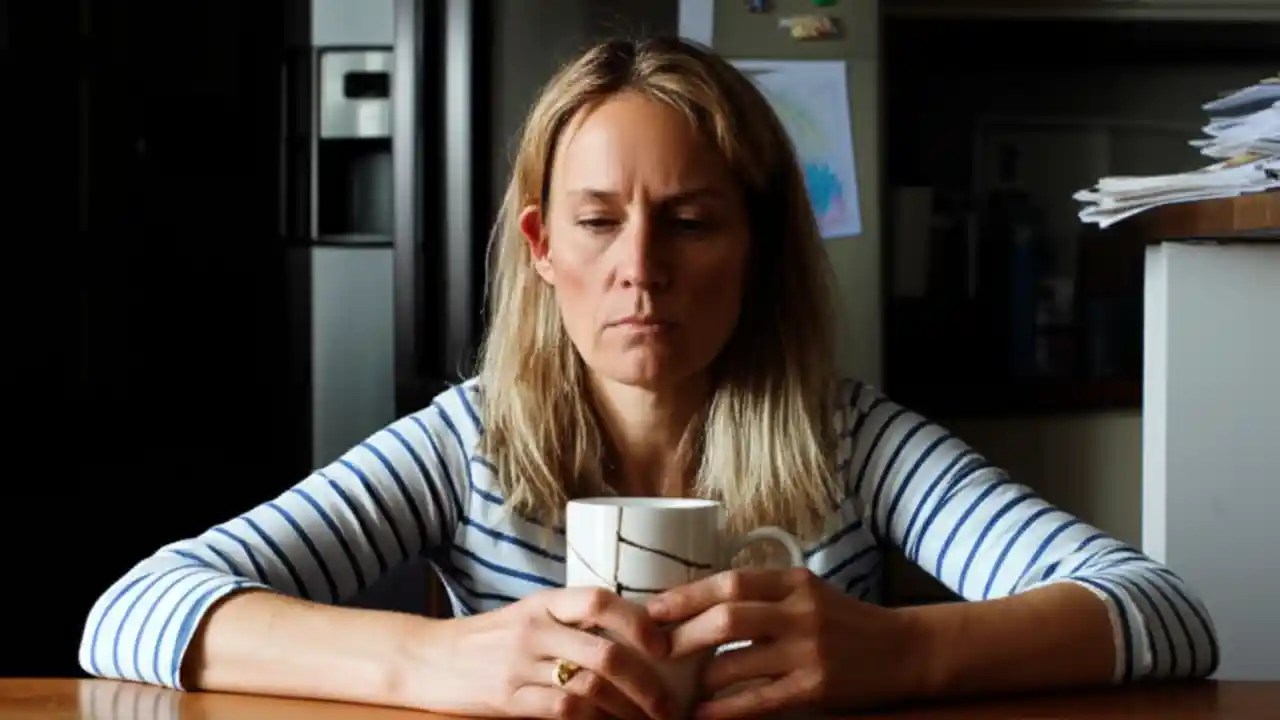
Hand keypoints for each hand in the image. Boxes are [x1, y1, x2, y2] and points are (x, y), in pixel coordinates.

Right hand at [411, 587, 674, 719]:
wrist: (428, 658)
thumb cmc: (489, 638)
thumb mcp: (530, 615)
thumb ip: (573, 621)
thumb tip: (638, 631)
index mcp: (545, 603)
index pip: (599, 600)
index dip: (639, 621)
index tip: (665, 645)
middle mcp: (535, 630)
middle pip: (605, 653)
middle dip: (646, 683)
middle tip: (668, 704)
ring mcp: (519, 665)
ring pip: (589, 687)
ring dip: (626, 710)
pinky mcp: (507, 699)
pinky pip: (562, 710)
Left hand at [644, 568, 924, 718]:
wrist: (903, 650)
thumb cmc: (844, 620)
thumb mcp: (806, 592)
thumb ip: (762, 594)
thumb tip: (698, 604)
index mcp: (794, 581)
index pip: (730, 582)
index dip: (687, 595)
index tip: (654, 610)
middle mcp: (801, 611)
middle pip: (728, 617)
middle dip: (684, 635)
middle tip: (657, 649)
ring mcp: (810, 651)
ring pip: (738, 661)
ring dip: (700, 677)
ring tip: (676, 685)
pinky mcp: (817, 687)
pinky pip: (760, 699)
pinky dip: (726, 708)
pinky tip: (704, 713)